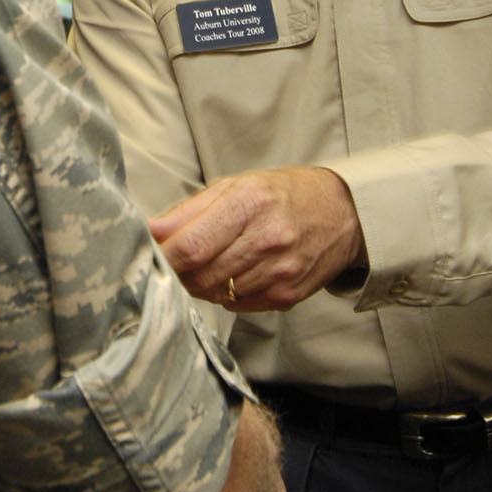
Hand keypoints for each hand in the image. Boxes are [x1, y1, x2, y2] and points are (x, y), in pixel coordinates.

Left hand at [150, 165, 365, 309]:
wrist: (343, 214)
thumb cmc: (281, 195)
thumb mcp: (234, 186)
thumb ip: (188, 211)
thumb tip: (149, 231)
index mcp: (249, 203)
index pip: (192, 246)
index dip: (163, 257)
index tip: (148, 256)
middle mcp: (267, 239)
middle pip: (200, 275)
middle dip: (178, 272)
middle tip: (175, 261)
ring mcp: (280, 272)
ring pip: (215, 293)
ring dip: (201, 283)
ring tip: (212, 261)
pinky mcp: (287, 296)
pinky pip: (237, 305)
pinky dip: (226, 293)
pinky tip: (236, 273)